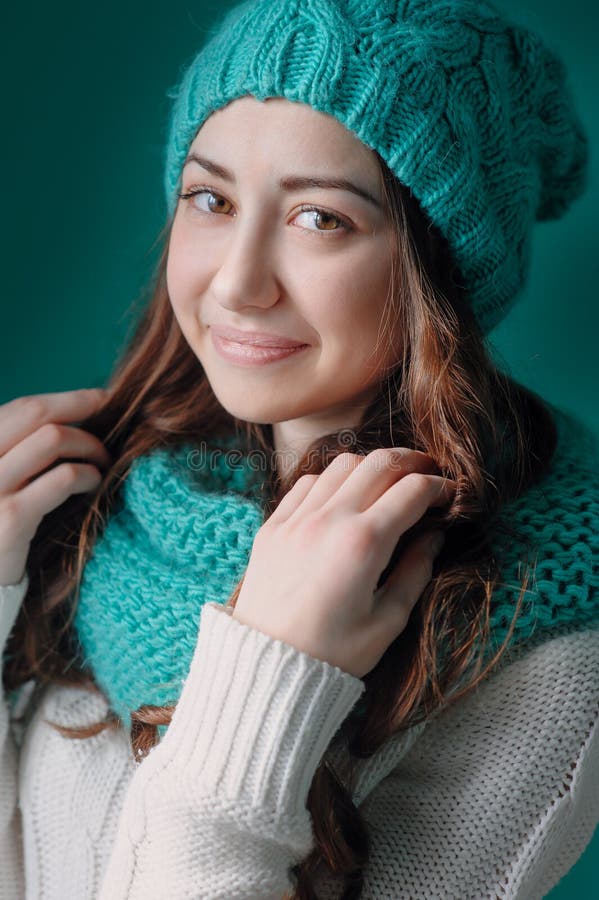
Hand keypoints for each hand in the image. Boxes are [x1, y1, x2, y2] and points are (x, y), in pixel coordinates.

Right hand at [0, 389, 111, 586]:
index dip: (66, 399)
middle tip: (113, 420)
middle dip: (81, 408)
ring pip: (51, 439)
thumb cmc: (0, 525)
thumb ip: (24, 450)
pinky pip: (60, 479)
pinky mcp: (9, 519)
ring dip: (88, 445)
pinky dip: (86, 475)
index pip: (21, 407)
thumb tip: (79, 417)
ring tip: (102, 461)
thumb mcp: (4, 479)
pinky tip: (93, 483)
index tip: (101, 398)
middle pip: (34, 413)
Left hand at [232, 448, 456, 677]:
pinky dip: (332, 479)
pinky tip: (343, 496)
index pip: (412, 491)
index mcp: (364, 543)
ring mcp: (297, 518)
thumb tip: (434, 535)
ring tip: (387, 481)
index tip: (449, 495)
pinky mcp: (273, 525)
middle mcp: (329, 520)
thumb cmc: (333, 654)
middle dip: (412, 461)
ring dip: (372, 465)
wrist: (267, 666)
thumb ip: (416, 571)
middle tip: (427, 474)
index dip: (439, 486)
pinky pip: (307, 483)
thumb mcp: (388, 621)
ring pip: (342, 464)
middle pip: (380, 462)